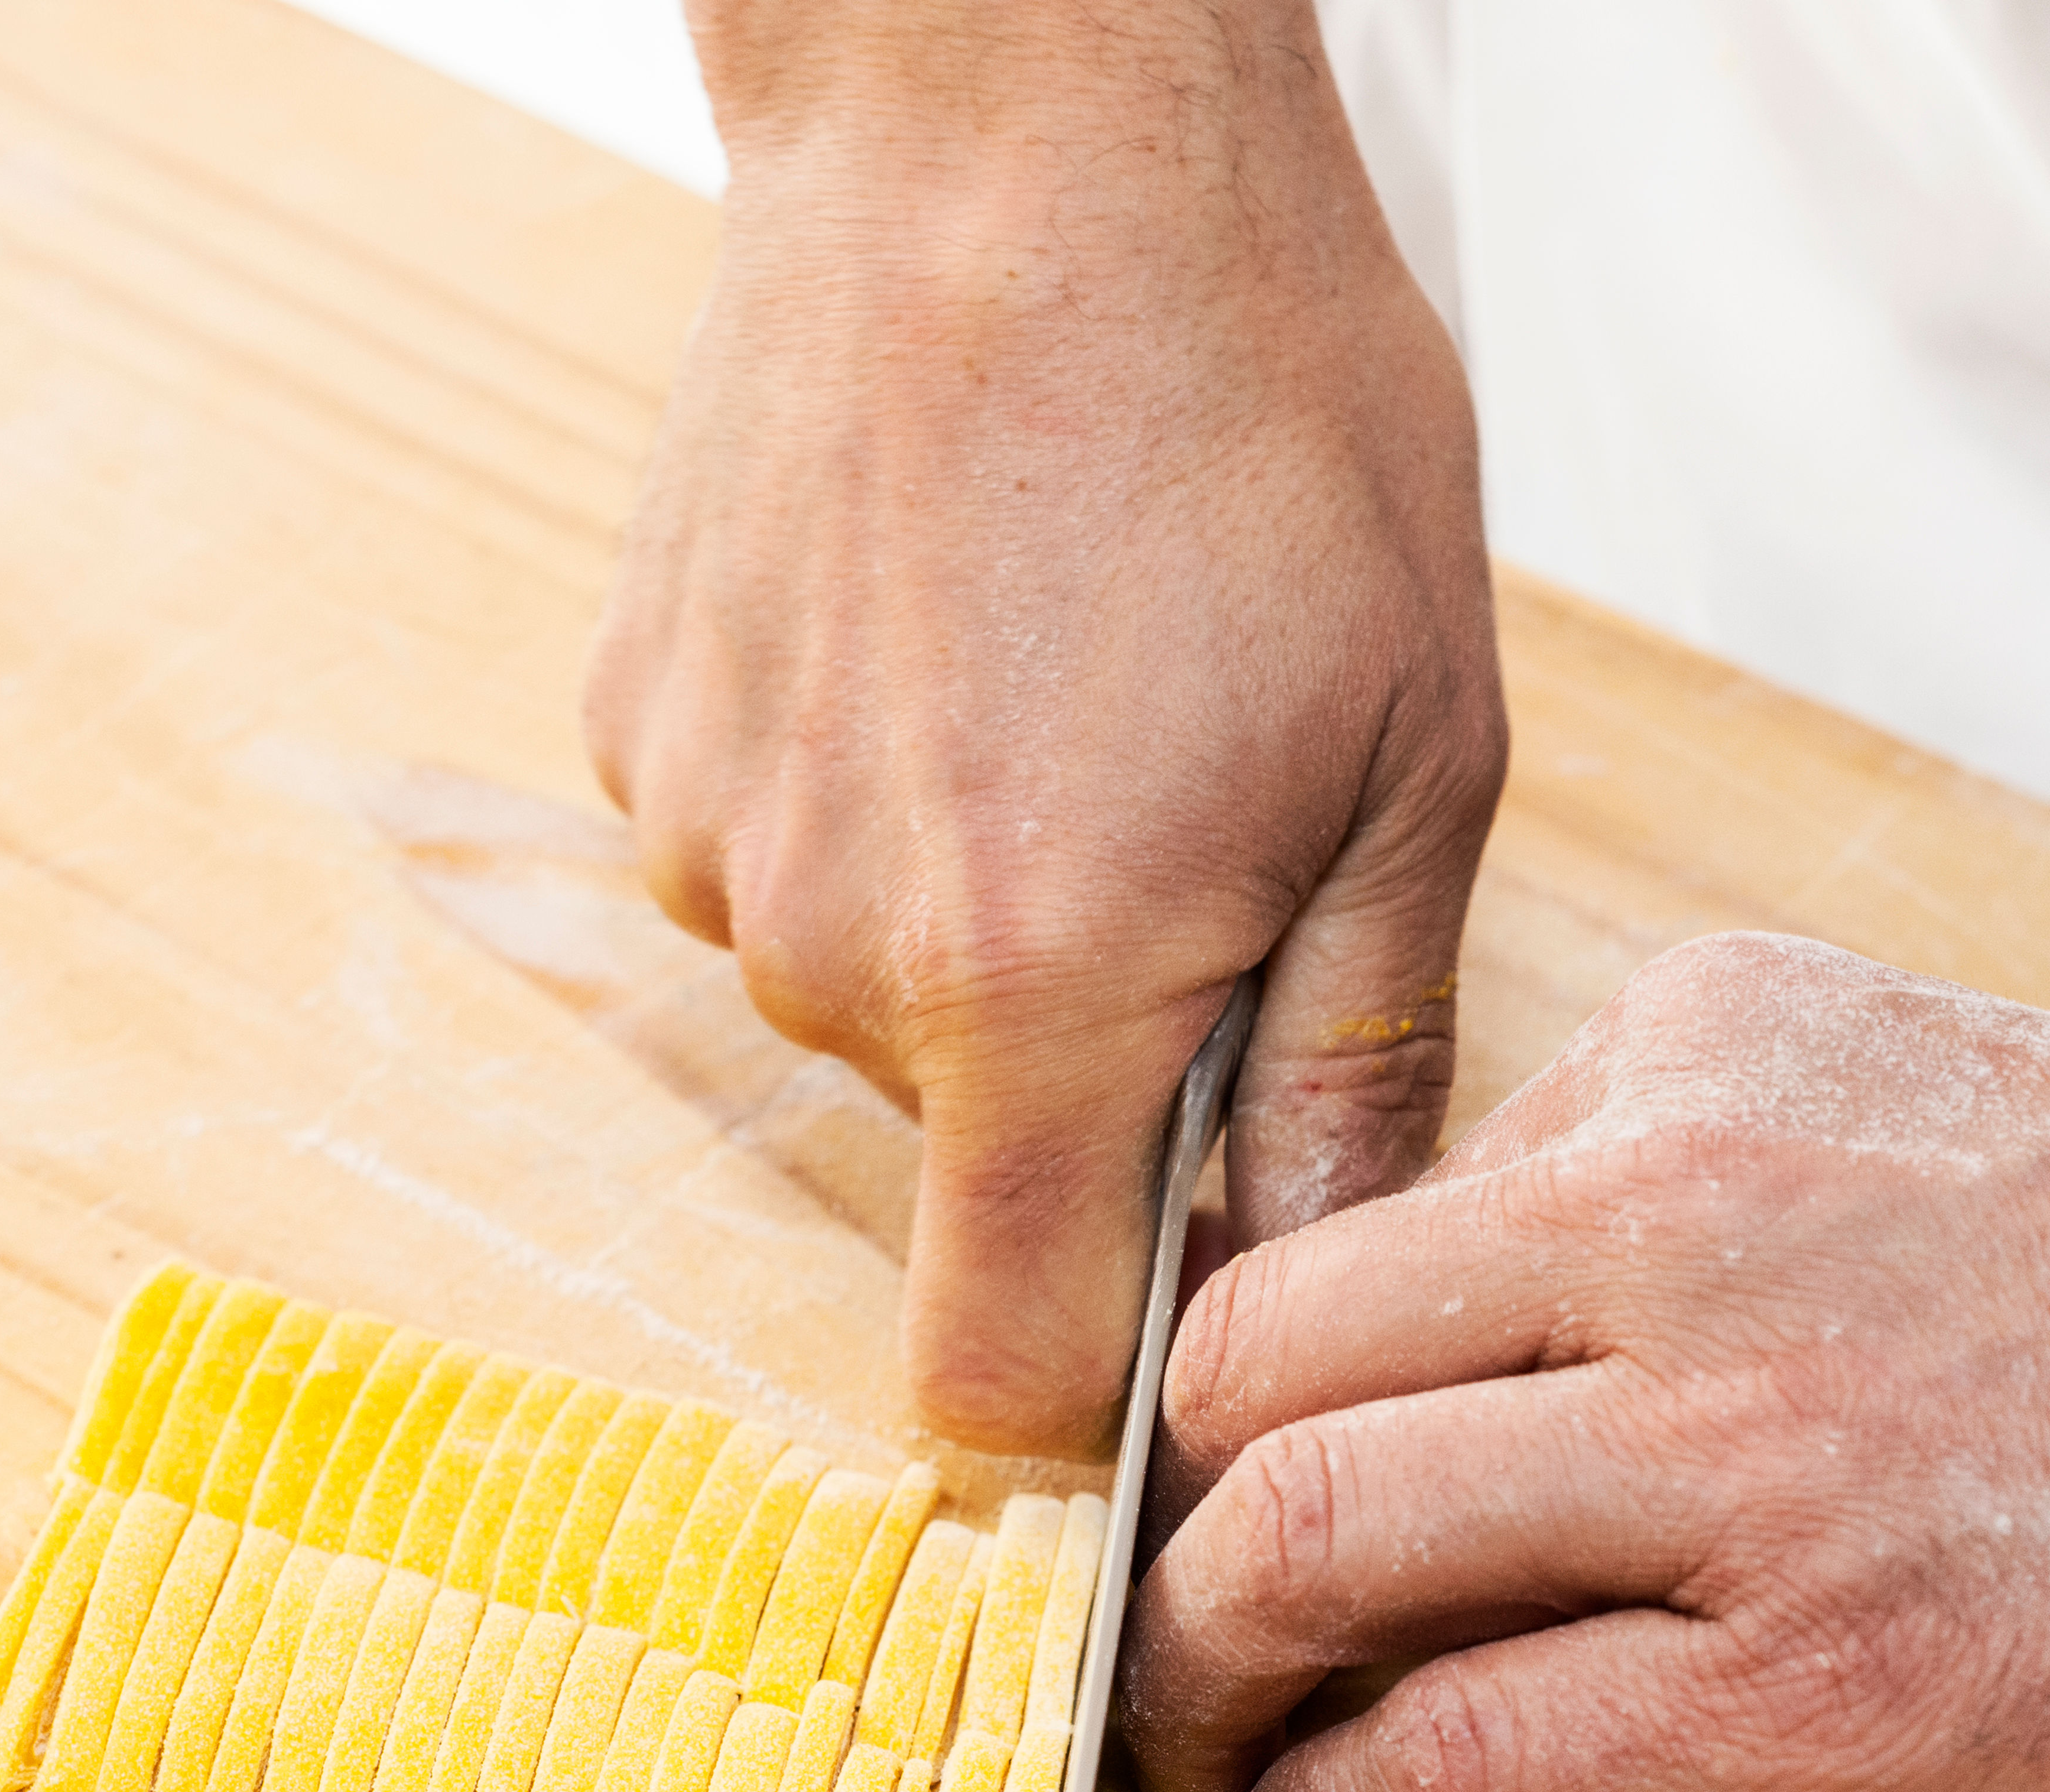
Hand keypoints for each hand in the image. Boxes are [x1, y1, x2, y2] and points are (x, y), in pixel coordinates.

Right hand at [586, 0, 1503, 1451]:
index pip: (997, 1379)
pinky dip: (869, 800)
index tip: (1173, 1336)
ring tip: (1068, 690)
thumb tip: (1314, 1286)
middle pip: (961, 1159)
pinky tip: (950, 631)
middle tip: (1192, 836)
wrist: (1006, 122)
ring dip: (974, 916)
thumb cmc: (1255, 403)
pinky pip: (776, 856)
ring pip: (865, 998)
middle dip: (1080, 1073)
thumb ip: (1353, 1066)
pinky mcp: (639, 730)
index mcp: (1041, 991)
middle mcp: (834, 955)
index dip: (1093, 1405)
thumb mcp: (1410, 753)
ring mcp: (711, 838)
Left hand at [1120, 933, 2049, 1791]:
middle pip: (1253, 1372)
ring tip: (1208, 1769)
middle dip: (1165, 1531)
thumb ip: (1704, 1194)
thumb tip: (1483, 1354)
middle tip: (1171, 1641)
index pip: (1362, 1223)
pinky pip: (1444, 1770)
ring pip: (1294, 1559)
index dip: (1267, 1390)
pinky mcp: (1816, 1699)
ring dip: (1197, 1692)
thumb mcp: (1951, 1115)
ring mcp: (1745, 1457)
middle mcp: (1686, 1212)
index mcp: (1715, 1052)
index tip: (1246, 1488)